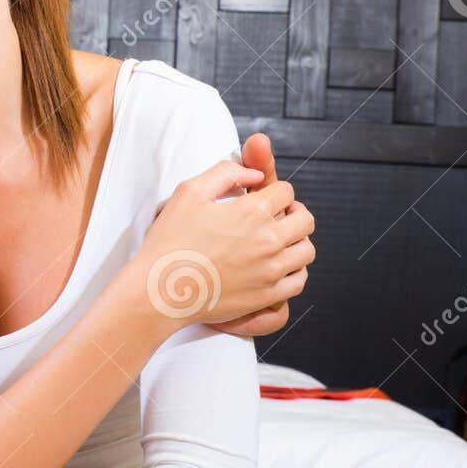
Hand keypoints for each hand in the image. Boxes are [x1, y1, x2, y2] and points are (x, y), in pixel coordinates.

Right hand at [133, 154, 314, 334]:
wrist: (160, 289)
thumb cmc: (170, 241)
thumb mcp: (189, 192)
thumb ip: (226, 173)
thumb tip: (254, 175)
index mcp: (252, 212)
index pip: (286, 191)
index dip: (273, 191)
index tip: (262, 198)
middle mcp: (268, 240)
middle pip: (305, 219)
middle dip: (292, 212)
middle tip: (276, 217)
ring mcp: (271, 270)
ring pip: (306, 250)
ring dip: (296, 241)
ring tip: (277, 242)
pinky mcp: (267, 295)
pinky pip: (298, 280)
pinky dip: (294, 270)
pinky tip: (277, 266)